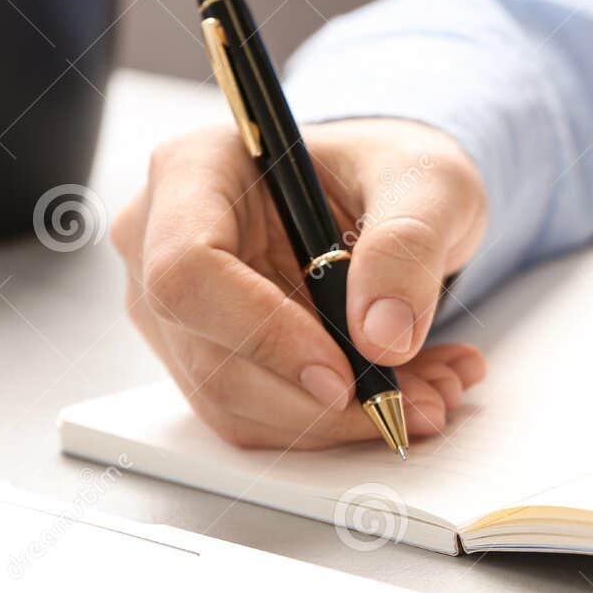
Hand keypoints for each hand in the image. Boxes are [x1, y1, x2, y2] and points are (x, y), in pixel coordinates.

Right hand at [112, 118, 488, 448]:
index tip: (344, 374)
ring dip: (338, 420)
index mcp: (194, 170)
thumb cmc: (394, 171)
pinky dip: (335, 422)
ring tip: (429, 394)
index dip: (263, 334)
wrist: (392, 200)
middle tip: (418, 403)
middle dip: (321, 399)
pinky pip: (260, 416)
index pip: (187, 271)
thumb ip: (409, 245)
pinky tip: (403, 392)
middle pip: (211, 355)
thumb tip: (381, 336)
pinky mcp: (208, 356)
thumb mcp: (429, 182)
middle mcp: (162, 242)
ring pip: (235, 402)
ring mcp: (178, 309)